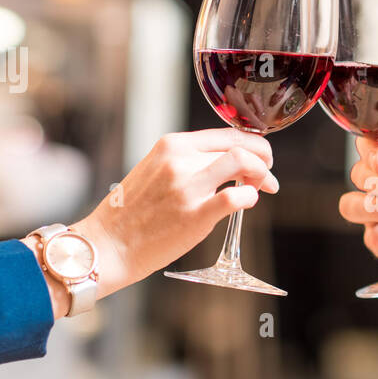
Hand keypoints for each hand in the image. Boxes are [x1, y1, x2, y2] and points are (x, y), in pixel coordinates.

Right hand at [28, 129, 278, 313]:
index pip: (227, 133)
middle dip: (264, 160)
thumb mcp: (156, 172)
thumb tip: (228, 167)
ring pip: (242, 163)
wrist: (109, 244)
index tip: (261, 158)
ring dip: (262, 175)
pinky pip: (235, 197)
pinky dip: (250, 198)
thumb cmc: (133, 214)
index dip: (253, 144)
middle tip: (269, 176)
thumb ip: (188, 164)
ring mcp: (187, 186)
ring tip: (264, 188)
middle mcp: (180, 160)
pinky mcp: (194, 214)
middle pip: (240, 147)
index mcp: (172, 146)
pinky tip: (247, 203)